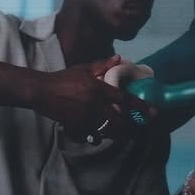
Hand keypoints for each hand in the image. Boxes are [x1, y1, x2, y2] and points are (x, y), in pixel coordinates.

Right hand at [35, 56, 154, 141]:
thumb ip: (102, 65)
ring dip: (120, 133)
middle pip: (120, 120)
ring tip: (127, 133)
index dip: (141, 107)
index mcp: (97, 87)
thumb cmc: (63, 78)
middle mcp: (94, 104)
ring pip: (109, 130)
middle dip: (132, 126)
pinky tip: (104, 135)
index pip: (124, 99)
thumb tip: (118, 58)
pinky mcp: (77, 126)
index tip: (153, 112)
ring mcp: (85, 117)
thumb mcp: (82, 69)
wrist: (41, 91)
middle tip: (141, 127)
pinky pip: (94, 135)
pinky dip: (101, 136)